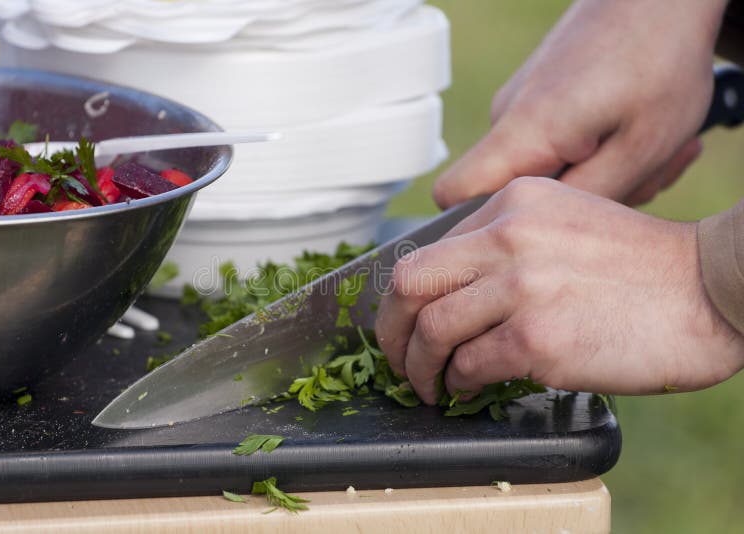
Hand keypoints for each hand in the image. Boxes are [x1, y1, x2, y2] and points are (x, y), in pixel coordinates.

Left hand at [376, 178, 743, 403]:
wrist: (711, 289)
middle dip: (391, 331)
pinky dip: (459, 382)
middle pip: (411, 285)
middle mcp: (510, 236)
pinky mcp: (539, 337)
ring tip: (429, 385)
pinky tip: (467, 389)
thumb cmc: (640, 266)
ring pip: (432, 329)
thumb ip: (507, 242)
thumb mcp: (565, 222)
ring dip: (420, 366)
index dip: (403, 298)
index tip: (404, 324)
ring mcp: (523, 285)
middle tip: (398, 359)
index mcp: (512, 203)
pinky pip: (470, 364)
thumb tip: (454, 292)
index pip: (426, 251)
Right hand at [433, 0, 727, 208]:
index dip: (474, 227)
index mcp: (522, 131)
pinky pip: (556, 142)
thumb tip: (544, 235)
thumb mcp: (640, 149)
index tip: (526, 234)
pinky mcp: (539, 95)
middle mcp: (508, 116)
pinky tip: (635, 131)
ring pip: (543, 167)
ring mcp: (521, 103)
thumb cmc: (659, 57)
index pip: (452, 197)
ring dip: (598, 171)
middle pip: (509, 191)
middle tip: (633, 181)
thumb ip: (585, 201)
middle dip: (571, 201)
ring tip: (645, 149)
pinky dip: (598, 147)